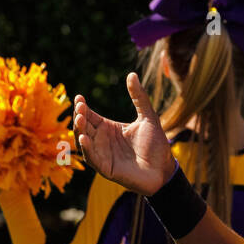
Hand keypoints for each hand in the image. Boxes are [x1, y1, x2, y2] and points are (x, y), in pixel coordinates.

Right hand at [73, 72, 176, 195]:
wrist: (164, 169)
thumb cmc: (155, 145)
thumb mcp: (148, 117)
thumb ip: (139, 97)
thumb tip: (132, 74)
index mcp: (109, 129)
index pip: (90, 116)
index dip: (83, 108)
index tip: (79, 97)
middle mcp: (102, 141)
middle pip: (84, 127)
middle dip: (80, 117)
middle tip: (80, 107)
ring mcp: (103, 155)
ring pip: (84, 142)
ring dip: (80, 131)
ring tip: (80, 119)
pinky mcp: (106, 169)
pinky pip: (92, 158)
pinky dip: (87, 149)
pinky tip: (85, 138)